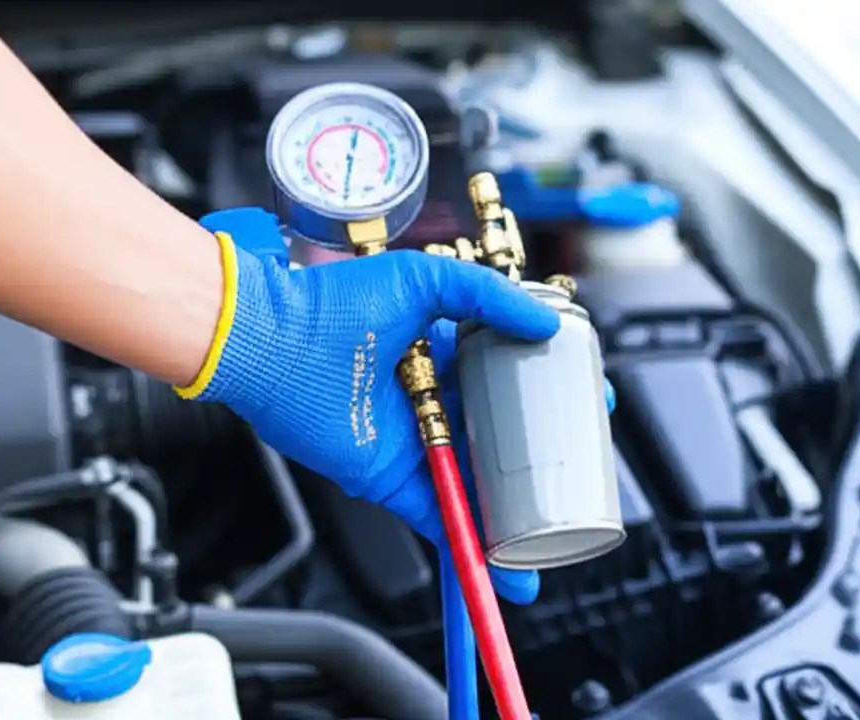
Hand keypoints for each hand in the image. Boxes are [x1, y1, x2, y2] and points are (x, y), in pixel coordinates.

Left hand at [185, 208, 560, 602]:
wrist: (271, 342)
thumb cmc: (334, 301)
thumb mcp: (424, 281)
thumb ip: (486, 296)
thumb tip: (543, 320)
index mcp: (443, 354)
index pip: (510, 377)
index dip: (550, 389)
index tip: (589, 397)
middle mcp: (434, 402)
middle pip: (501, 437)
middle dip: (545, 457)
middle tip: (584, 464)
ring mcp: (416, 443)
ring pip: (476, 485)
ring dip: (514, 517)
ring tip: (553, 540)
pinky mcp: (392, 477)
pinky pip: (439, 516)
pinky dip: (471, 544)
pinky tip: (503, 568)